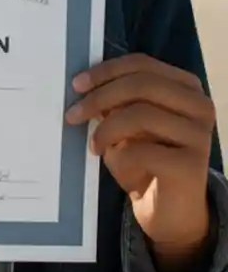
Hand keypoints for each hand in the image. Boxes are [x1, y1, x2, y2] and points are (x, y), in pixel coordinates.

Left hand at [66, 54, 217, 271]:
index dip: (105, 71)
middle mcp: (200, 106)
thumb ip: (114, 100)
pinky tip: (117, 165)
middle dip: (99, 97)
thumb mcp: (126, 123)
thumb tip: (83, 84)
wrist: (168, 207)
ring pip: (141, 114)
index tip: (76, 85)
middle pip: (141, 84)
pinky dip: (120, 158)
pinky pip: (143, 150)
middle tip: (72, 115)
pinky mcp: (192, 165)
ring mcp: (200, 135)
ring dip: (106, 130)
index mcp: (185, 87)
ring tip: (94, 146)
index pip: (142, 64)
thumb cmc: (144, 158)